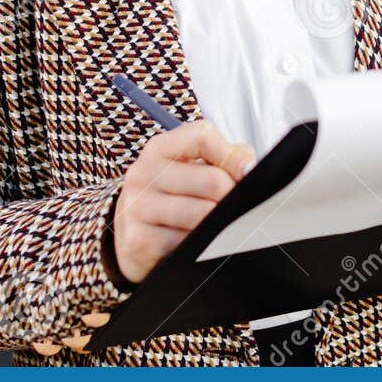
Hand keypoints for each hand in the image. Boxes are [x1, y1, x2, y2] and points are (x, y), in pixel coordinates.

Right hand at [111, 120, 255, 284]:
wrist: (133, 232)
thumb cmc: (176, 194)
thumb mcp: (196, 166)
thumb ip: (228, 157)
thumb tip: (249, 169)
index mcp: (159, 148)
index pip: (202, 136)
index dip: (232, 157)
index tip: (244, 173)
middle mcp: (143, 173)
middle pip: (213, 180)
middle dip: (230, 196)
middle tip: (228, 205)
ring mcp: (137, 207)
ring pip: (203, 214)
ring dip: (216, 223)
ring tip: (211, 223)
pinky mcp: (138, 240)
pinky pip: (188, 243)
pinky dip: (199, 245)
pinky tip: (192, 241)